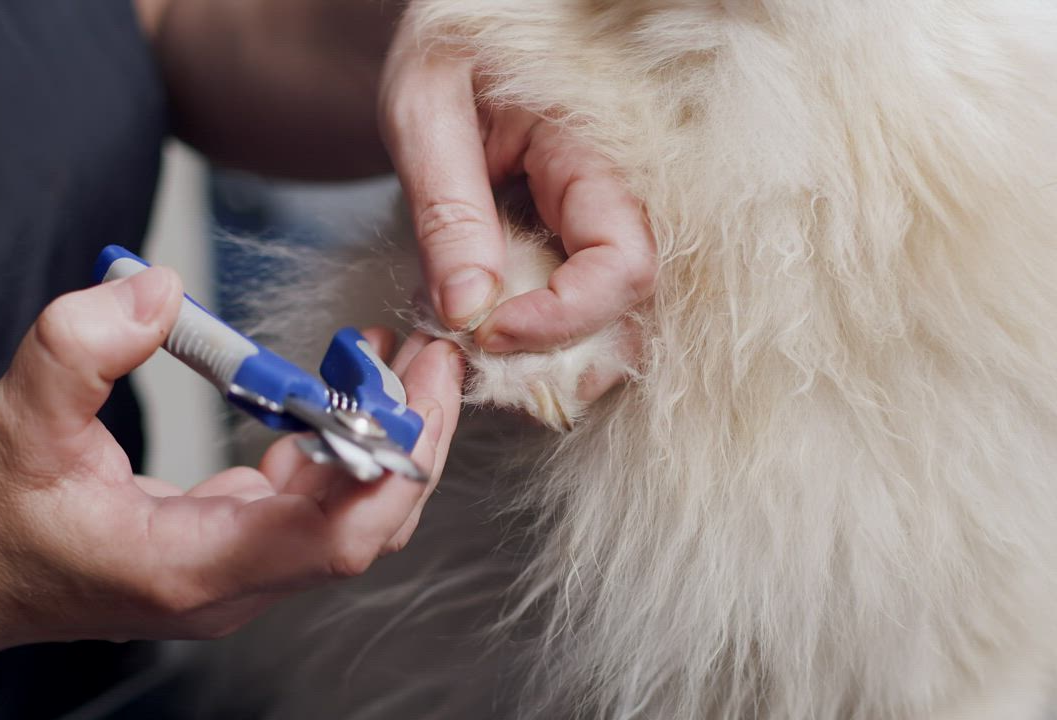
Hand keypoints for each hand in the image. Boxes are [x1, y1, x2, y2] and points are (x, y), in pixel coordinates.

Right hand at [0, 267, 463, 657]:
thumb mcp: (16, 419)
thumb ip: (80, 347)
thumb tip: (160, 290)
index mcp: (192, 565)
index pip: (338, 538)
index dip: (397, 462)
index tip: (422, 384)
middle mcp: (230, 581)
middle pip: (367, 525)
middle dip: (415, 439)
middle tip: (434, 354)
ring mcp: (236, 569)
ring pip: (350, 516)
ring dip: (384, 437)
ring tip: (395, 354)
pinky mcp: (231, 546)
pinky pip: (313, 501)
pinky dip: (339, 443)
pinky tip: (335, 385)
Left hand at [380, 12, 656, 354]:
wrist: (461, 36)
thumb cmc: (448, 52)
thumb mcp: (426, 110)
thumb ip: (447, 210)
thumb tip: (466, 311)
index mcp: (595, 152)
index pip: (622, 265)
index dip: (561, 319)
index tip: (487, 334)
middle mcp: (620, 194)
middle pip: (630, 310)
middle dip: (560, 355)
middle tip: (480, 360)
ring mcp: (607, 221)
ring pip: (616, 320)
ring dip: (551, 356)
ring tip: (478, 349)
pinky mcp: (585, 239)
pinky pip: (585, 306)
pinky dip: (541, 336)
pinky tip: (489, 328)